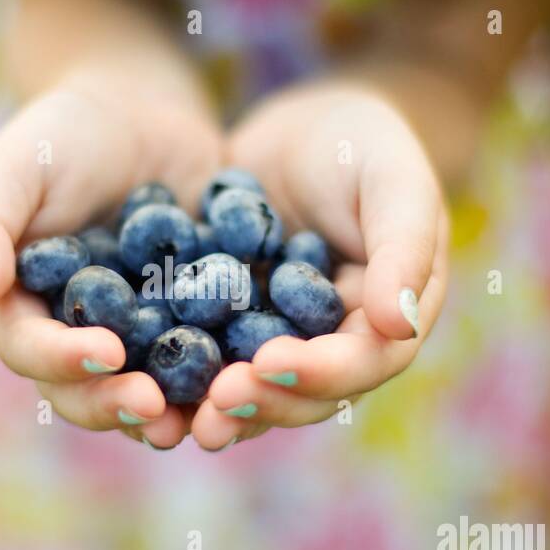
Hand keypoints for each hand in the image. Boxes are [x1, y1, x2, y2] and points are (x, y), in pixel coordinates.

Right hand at [0, 80, 220, 447]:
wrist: (143, 113)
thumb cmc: (65, 134)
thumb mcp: (17, 165)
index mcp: (23, 308)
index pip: (29, 348)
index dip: (62, 360)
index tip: (105, 352)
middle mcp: (75, 338)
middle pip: (85, 390)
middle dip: (118, 403)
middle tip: (156, 408)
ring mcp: (137, 341)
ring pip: (148, 394)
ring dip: (174, 413)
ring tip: (205, 420)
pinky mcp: (191, 330)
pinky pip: (208, 365)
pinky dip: (227, 377)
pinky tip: (255, 379)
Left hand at [189, 82, 449, 448]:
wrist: (302, 127)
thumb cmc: (363, 144)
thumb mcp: (394, 180)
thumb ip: (403, 247)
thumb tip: (399, 325)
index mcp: (389, 320)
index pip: (364, 362)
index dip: (320, 372)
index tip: (270, 363)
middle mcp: (338, 346)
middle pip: (308, 393)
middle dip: (264, 400)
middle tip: (218, 402)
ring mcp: (284, 343)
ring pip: (258, 389)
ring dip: (223, 409)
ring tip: (183, 422)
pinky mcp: (234, 329)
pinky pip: (211, 360)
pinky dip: (183, 379)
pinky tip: (145, 384)